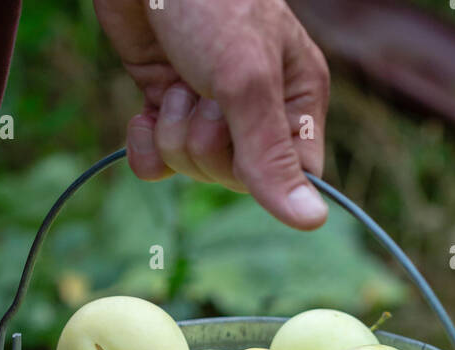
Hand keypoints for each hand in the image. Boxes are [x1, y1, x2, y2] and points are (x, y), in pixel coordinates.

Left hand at [93, 0, 329, 229]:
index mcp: (296, 99)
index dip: (260, 171)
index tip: (243, 133)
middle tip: (202, 91)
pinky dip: (144, 143)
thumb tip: (312, 222)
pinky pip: (155, 162)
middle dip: (206, 140)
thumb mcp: (247, 80)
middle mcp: (257, 110)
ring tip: (177, 80)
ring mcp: (207, 108)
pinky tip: (142, 112)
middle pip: (234, 178)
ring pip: (191, 167)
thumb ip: (271, 156)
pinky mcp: (165, 103)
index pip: (291, 176)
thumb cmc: (211, 0)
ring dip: (172, 129)